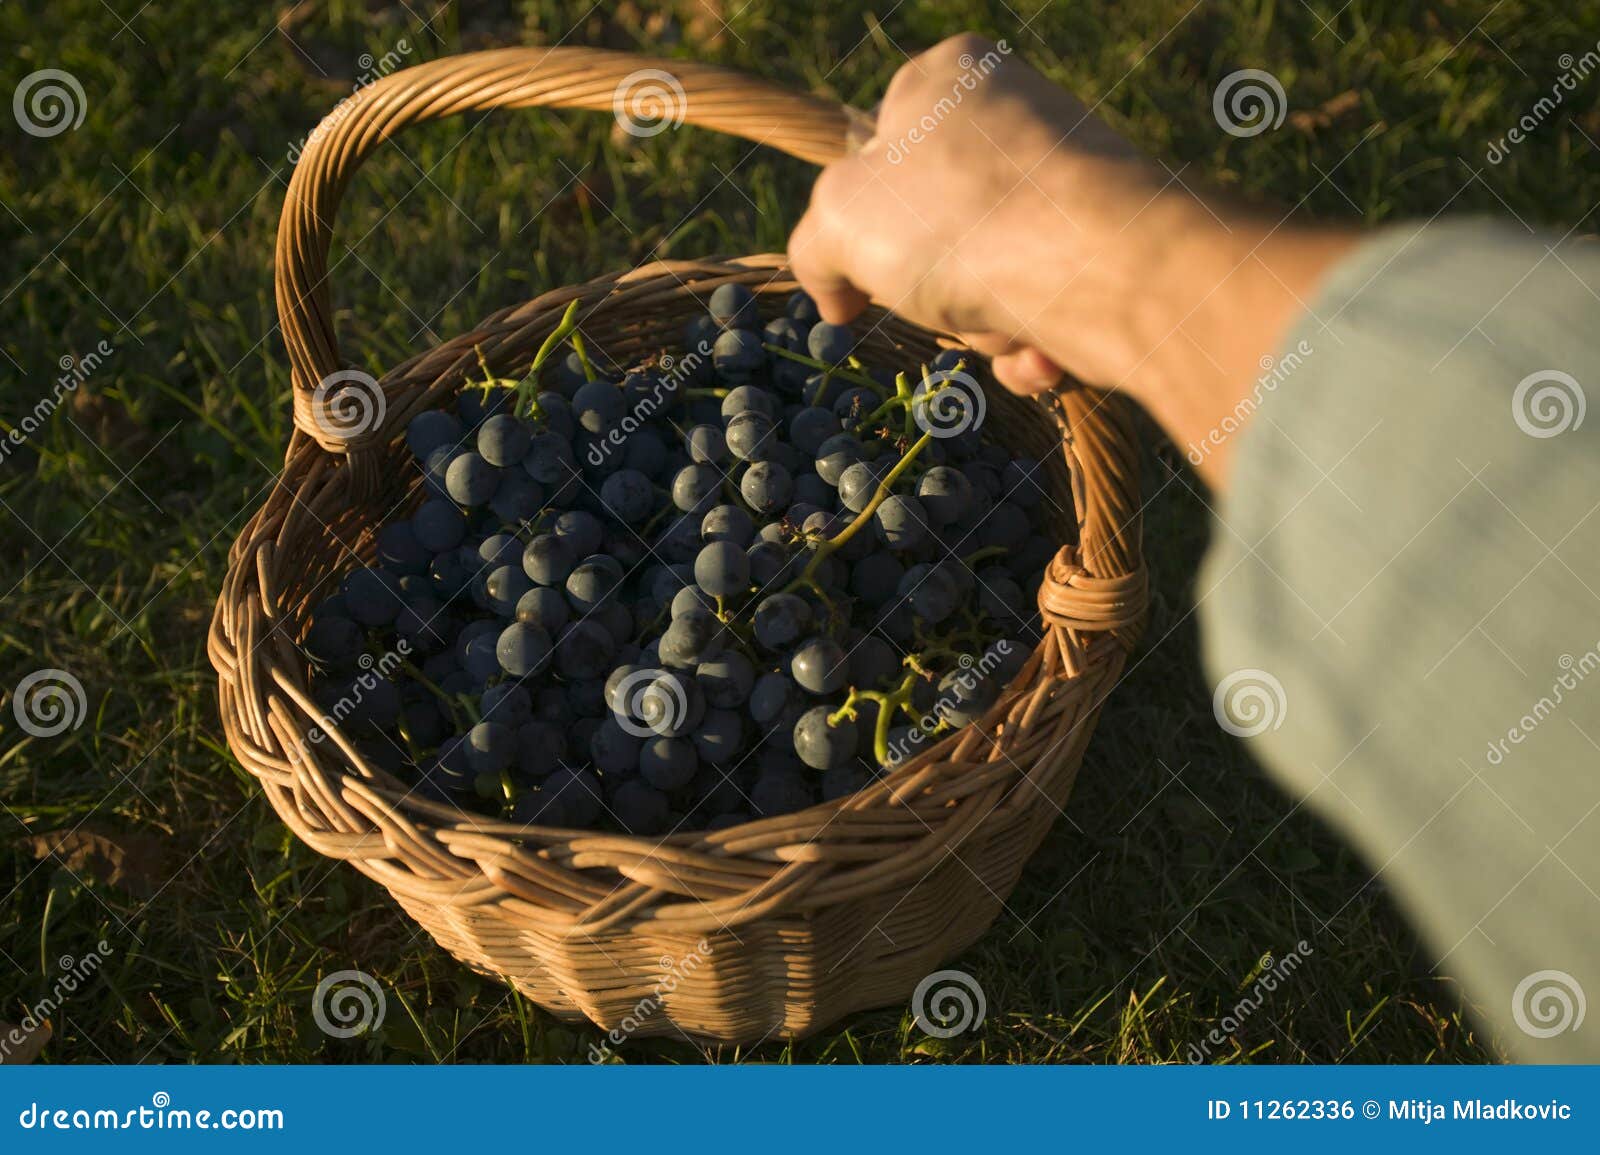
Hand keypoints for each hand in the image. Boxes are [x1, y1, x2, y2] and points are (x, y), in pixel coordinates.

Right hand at [788, 34, 1354, 486]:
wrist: (1104, 269)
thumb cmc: (960, 220)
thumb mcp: (840, 219)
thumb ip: (815, 247)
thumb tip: (835, 291)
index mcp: (950, 76)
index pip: (877, 152)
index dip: (858, 224)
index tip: (855, 282)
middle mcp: (1018, 115)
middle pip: (934, 232)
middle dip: (932, 290)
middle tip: (940, 299)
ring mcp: (1070, 181)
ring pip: (989, 278)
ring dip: (983, 325)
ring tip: (1003, 320)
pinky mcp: (1113, 245)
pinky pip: (1045, 305)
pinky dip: (1034, 342)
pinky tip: (1043, 349)